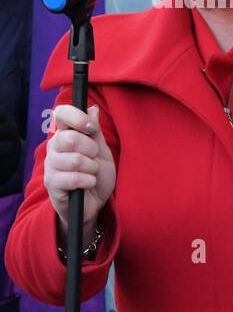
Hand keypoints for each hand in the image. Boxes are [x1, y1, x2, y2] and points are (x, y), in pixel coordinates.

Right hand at [45, 103, 115, 240]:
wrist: (94, 204)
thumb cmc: (96, 176)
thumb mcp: (102, 152)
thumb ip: (95, 132)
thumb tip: (92, 108)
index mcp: (65, 135)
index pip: (61, 114)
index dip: (78, 118)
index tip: (92, 129)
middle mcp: (54, 148)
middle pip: (70, 138)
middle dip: (91, 150)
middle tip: (94, 159)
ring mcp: (51, 165)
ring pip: (75, 160)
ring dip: (92, 169)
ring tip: (91, 174)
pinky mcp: (51, 184)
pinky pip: (73, 178)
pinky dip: (88, 181)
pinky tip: (88, 184)